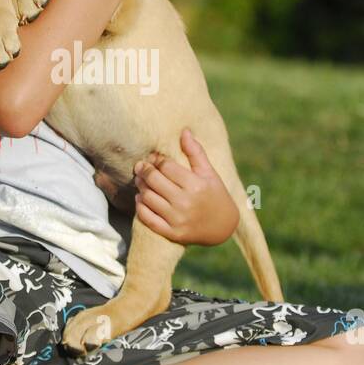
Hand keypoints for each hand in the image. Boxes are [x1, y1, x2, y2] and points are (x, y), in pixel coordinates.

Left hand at [132, 128, 239, 245]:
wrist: (223, 227)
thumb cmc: (215, 194)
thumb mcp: (209, 173)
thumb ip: (196, 152)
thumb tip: (184, 131)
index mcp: (196, 184)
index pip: (166, 166)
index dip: (156, 159)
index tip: (154, 157)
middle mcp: (185, 202)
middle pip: (153, 180)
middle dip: (144, 170)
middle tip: (141, 166)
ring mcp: (178, 219)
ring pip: (147, 197)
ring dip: (140, 186)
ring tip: (140, 181)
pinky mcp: (172, 233)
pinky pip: (147, 218)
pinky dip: (140, 207)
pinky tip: (140, 198)